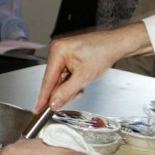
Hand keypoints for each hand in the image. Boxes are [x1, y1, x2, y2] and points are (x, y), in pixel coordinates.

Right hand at [37, 22, 151, 110]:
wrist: (116, 45)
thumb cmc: (103, 52)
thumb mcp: (84, 77)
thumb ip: (66, 92)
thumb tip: (53, 103)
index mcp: (57, 51)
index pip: (47, 79)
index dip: (43, 97)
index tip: (37, 109)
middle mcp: (58, 51)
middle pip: (53, 80)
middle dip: (62, 92)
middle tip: (64, 102)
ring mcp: (63, 54)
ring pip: (60, 80)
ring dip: (69, 88)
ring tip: (81, 87)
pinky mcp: (70, 58)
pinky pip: (66, 75)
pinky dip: (73, 83)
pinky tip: (81, 84)